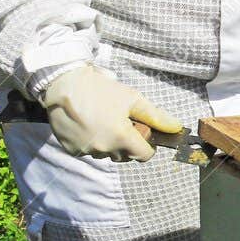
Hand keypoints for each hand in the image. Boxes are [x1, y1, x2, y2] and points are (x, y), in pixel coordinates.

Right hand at [41, 66, 183, 160]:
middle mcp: (105, 149)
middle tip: (120, 122)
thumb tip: (176, 127)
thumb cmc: (100, 89)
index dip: (147, 144)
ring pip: (106, 154)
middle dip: (127, 143)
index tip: (141, 132)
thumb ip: (155, 116)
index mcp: (122, 138)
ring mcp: (87, 151)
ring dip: (109, 143)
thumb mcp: (132, 99)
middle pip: (125, 155)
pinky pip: (88, 151)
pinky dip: (91, 142)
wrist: (63, 84)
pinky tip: (87, 124)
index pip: (144, 155)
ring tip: (102, 121)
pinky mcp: (72, 150)